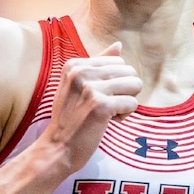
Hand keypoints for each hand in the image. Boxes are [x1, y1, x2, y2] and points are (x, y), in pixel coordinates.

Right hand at [42, 42, 142, 171]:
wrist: (58, 147)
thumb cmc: (71, 118)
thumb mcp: (77, 85)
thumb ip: (98, 64)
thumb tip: (118, 45)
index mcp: (75, 64)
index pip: (119, 61)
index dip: (116, 82)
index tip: (98, 96)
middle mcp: (81, 72)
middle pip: (130, 72)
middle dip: (124, 91)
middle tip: (105, 106)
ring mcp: (90, 88)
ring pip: (134, 85)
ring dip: (126, 102)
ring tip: (107, 112)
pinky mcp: (100, 106)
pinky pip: (132, 103)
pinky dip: (125, 115)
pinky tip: (109, 121)